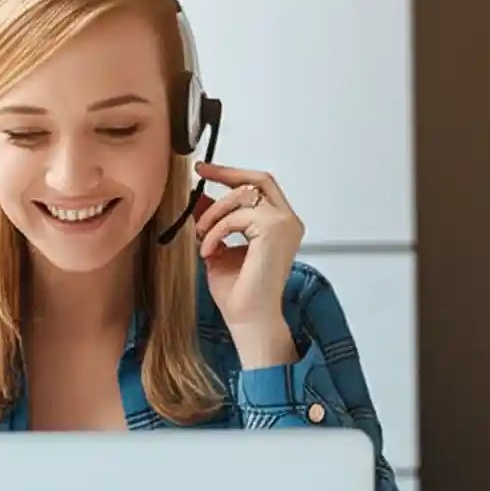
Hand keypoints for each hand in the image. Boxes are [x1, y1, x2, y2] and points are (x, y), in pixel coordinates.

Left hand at [192, 161, 305, 365]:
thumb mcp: (218, 246)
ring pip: (241, 196)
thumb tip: (201, 198)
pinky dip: (215, 232)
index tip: (206, 171)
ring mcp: (284, 224)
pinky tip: (209, 251)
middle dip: (226, 173)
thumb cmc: (238, 293)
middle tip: (202, 173)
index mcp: (280, 225)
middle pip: (258, 180)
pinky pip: (235, 217)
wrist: (248, 319)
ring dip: (213, 215)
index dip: (233, 175)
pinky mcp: (274, 230)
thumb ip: (215, 221)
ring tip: (202, 239)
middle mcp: (288, 221)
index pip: (260, 187)